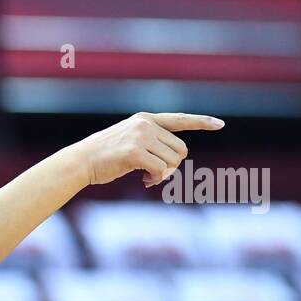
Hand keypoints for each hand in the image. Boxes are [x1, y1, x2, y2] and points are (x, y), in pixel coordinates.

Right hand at [77, 112, 223, 187]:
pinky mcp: (135, 153)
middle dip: (172, 165)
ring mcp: (140, 137)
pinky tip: (143, 181)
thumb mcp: (127, 141)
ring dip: (164, 175)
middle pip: (180, 149)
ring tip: (146, 178)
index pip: (179, 119)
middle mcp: (145, 124)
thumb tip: (175, 159)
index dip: (201, 122)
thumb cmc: (103, 157)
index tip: (220, 124)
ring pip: (173, 161)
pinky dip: (156, 180)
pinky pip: (161, 171)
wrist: (80, 162)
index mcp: (144, 119)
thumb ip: (150, 142)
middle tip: (155, 174)